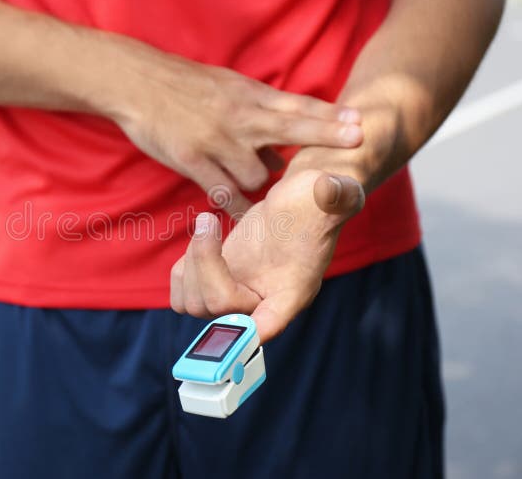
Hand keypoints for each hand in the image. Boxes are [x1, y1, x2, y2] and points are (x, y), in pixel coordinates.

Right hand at [113, 50, 362, 214]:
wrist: (137, 83)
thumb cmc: (186, 87)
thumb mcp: (227, 91)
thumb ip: (259, 120)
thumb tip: (284, 159)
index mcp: (248, 97)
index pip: (296, 105)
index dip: (329, 115)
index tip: (360, 122)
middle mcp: (238, 118)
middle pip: (290, 128)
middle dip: (324, 135)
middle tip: (357, 141)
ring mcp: (216, 141)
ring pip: (257, 175)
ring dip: (263, 185)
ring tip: (256, 189)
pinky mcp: (193, 161)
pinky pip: (224, 193)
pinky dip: (237, 207)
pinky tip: (245, 217)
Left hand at [170, 169, 364, 341]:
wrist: (302, 200)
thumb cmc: (321, 198)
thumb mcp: (333, 191)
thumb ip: (338, 194)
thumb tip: (334, 188)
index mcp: (292, 291)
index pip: (267, 325)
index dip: (245, 332)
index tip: (233, 321)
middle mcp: (262, 300)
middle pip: (216, 308)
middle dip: (204, 264)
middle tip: (209, 222)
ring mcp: (237, 293)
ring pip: (193, 305)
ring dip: (189, 265)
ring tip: (207, 225)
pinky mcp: (216, 281)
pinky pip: (183, 294)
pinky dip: (183, 267)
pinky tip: (203, 235)